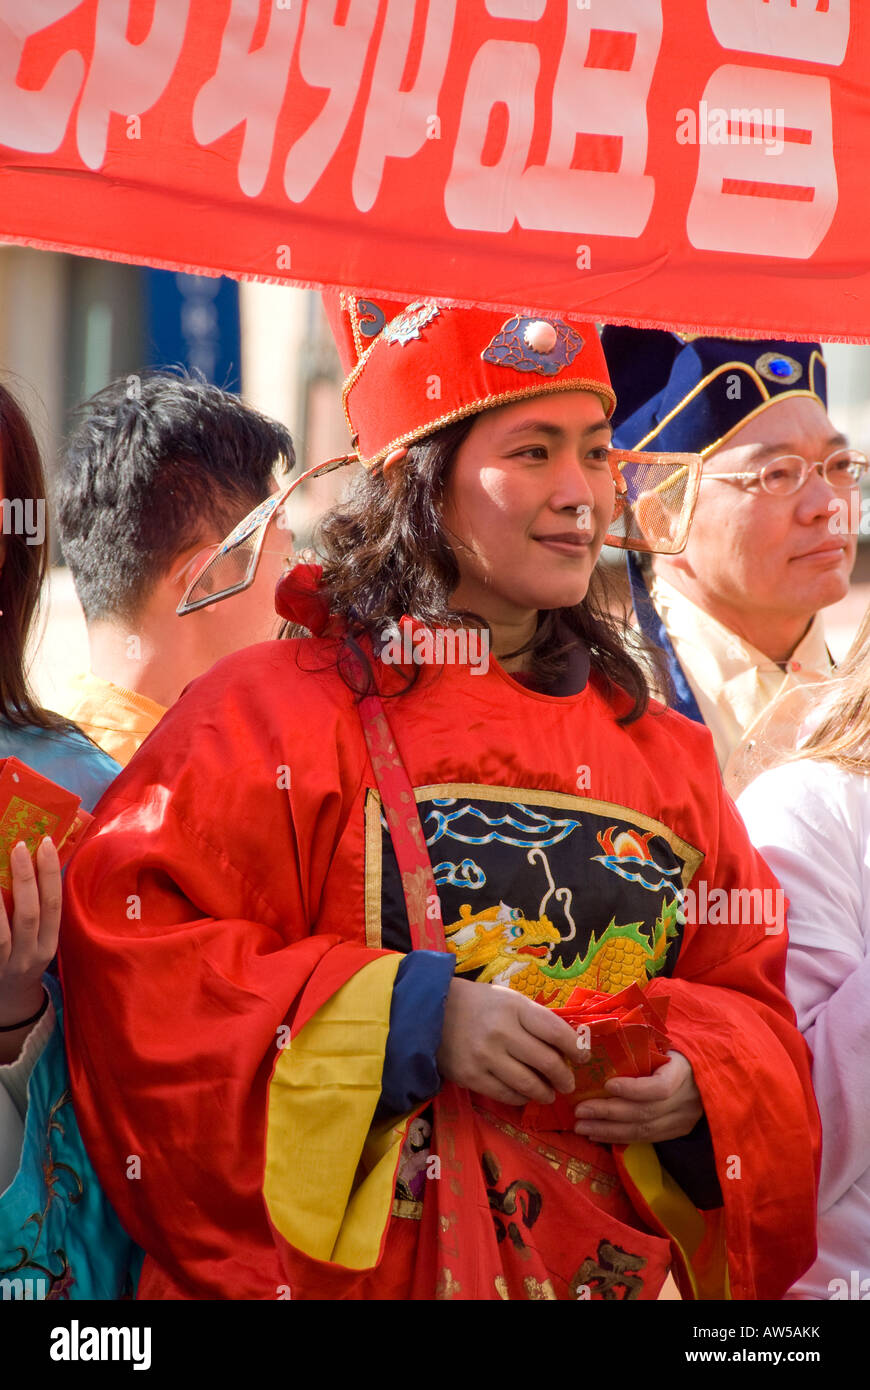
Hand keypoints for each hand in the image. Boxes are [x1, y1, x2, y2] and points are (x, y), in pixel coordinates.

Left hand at [0, 838, 60, 1045]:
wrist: (10, 1000)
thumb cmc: (26, 959)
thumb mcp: (41, 939)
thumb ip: (41, 911)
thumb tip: (38, 865)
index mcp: (49, 944)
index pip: (53, 906)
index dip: (50, 874)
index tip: (45, 844)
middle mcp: (30, 956)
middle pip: (29, 915)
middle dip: (26, 878)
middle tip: (18, 846)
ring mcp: (6, 964)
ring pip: (1, 932)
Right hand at [436, 977, 579, 1105]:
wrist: (433, 1013)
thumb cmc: (479, 1004)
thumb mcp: (509, 1000)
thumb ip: (535, 1019)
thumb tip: (568, 1044)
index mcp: (514, 1008)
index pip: (555, 1031)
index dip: (575, 1048)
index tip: (583, 1057)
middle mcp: (501, 1032)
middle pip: (546, 1062)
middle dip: (564, 1077)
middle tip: (568, 1083)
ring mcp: (485, 1057)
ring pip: (529, 1084)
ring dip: (546, 1093)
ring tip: (550, 1093)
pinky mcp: (472, 1077)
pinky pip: (506, 1095)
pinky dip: (522, 1098)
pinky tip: (526, 1095)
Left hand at [573, 1050, 702, 1143]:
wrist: (711, 1071)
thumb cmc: (678, 1050)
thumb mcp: (667, 1041)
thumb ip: (643, 1042)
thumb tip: (601, 1032)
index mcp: (684, 1071)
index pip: (660, 1087)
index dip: (633, 1089)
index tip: (608, 1084)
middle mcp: (687, 1099)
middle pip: (645, 1112)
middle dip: (608, 1113)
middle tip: (580, 1110)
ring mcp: (684, 1119)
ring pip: (643, 1130)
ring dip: (608, 1130)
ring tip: (582, 1126)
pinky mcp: (678, 1130)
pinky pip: (646, 1137)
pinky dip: (619, 1137)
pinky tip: (597, 1134)